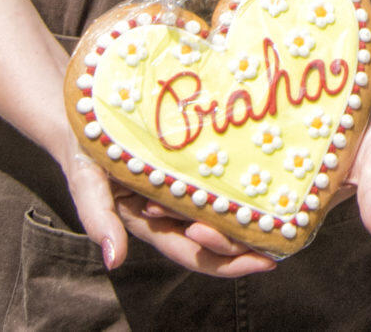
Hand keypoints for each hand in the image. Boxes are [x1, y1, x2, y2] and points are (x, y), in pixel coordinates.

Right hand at [60, 148, 276, 277]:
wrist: (82, 109)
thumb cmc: (82, 150)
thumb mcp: (86, 181)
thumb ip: (98, 218)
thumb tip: (114, 260)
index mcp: (151, 225)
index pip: (195, 253)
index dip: (230, 261)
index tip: (266, 261)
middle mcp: (172, 209)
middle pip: (218, 234)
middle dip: (249, 236)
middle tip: (283, 227)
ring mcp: (183, 184)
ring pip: (224, 205)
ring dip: (253, 208)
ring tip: (288, 202)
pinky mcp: (190, 159)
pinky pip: (220, 173)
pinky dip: (241, 175)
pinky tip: (270, 166)